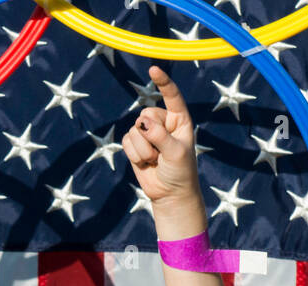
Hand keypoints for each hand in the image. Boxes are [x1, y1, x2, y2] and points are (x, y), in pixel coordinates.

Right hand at [122, 65, 200, 208]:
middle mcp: (163, 122)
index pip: (172, 96)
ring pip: (134, 130)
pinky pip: (126, 141)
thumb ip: (161, 136)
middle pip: (146, 115)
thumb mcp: (176, 153)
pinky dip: (134, 154)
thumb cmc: (180, 172)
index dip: (163, 83)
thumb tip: (141, 124)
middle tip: (160, 153)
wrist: (169, 194)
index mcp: (180, 120)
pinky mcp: (135, 144)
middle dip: (150, 136)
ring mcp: (147, 132)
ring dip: (143, 150)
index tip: (153, 70)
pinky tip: (145, 163)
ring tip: (154, 160)